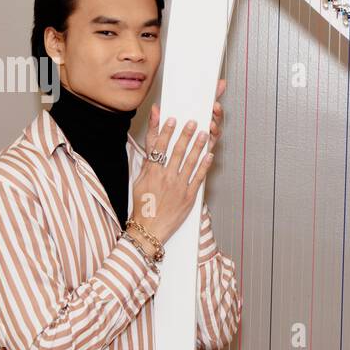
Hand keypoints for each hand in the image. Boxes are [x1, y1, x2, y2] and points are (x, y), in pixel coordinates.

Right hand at [130, 79, 225, 244]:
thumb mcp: (139, 182)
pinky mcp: (189, 197)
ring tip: (204, 134)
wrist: (149, 229)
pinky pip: (199, 178)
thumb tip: (152, 148)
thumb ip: (147, 164)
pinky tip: (210, 155)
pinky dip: (205, 166)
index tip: (172, 119)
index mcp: (152, 173)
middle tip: (193, 122)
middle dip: (186, 135)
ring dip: (198, 146)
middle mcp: (166, 178)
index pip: (160, 147)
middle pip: (177, 151)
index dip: (166, 132)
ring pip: (190, 162)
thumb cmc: (143, 206)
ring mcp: (179, 187)